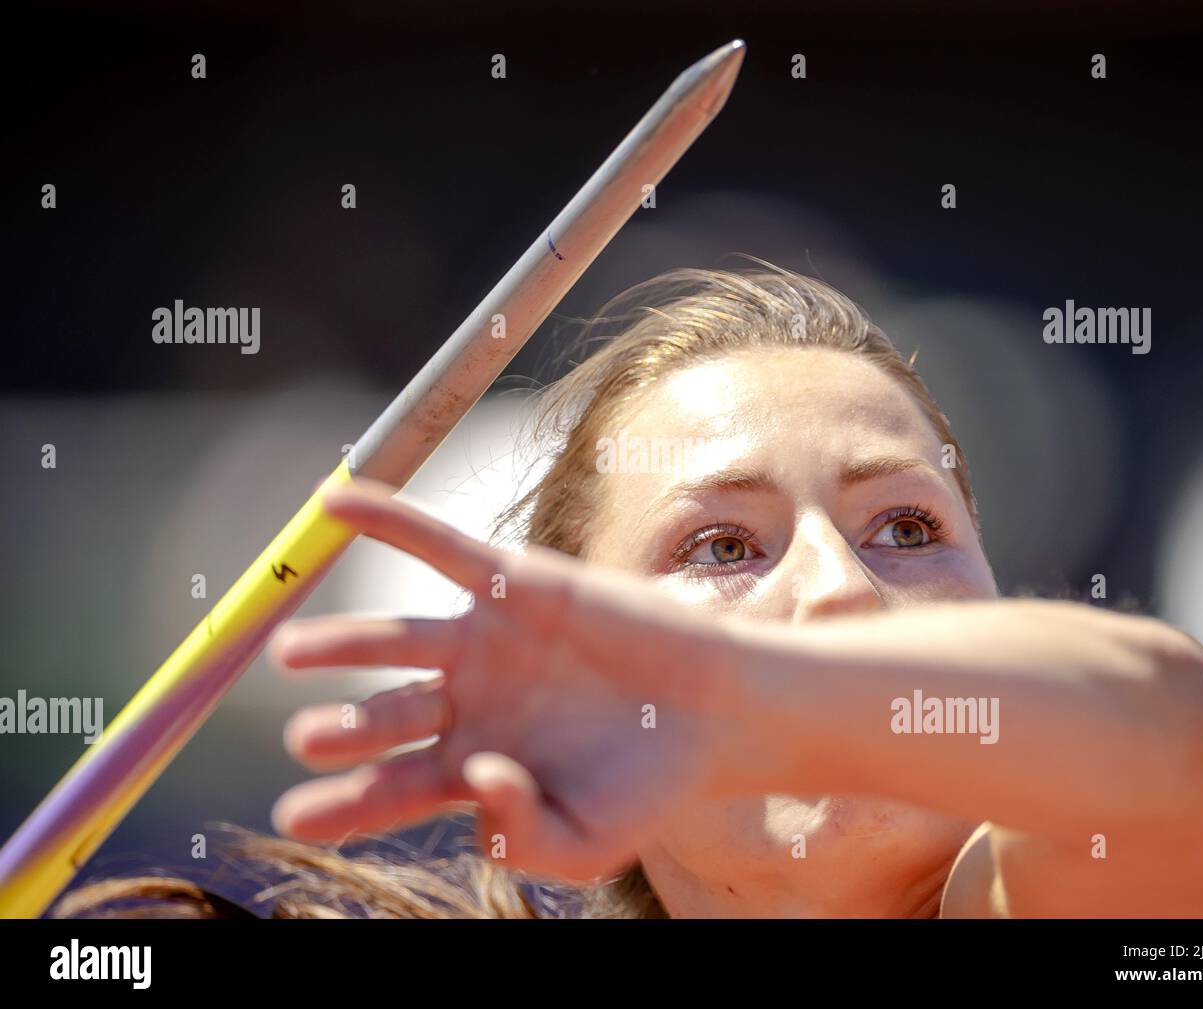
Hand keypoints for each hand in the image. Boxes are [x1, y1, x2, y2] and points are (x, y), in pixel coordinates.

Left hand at [269, 478, 752, 881]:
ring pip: (397, 639)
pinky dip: (388, 519)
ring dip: (342, 641)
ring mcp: (486, 641)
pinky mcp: (515, 582)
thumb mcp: (586, 843)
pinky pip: (439, 545)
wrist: (717, 715)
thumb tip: (471, 781)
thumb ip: (520, 837)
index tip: (294, 818)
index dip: (343, 803)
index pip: (392, 787)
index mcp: (472, 767)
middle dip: (343, 728)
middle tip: (308, 738)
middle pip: (384, 715)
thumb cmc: (650, 786)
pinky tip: (336, 500)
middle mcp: (467, 702)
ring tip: (291, 653)